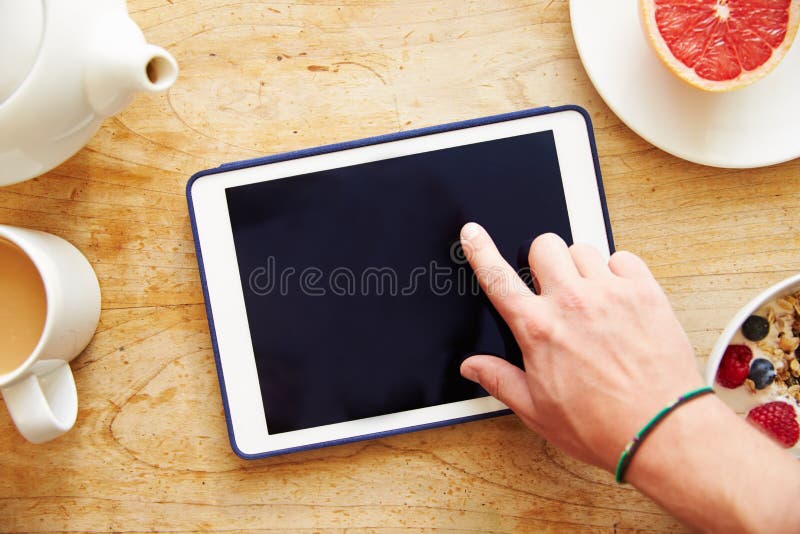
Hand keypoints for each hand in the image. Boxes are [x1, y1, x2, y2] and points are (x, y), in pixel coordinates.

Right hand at [459, 222, 704, 470]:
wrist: (660, 431)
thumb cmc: (601, 426)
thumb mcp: (536, 410)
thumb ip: (500, 379)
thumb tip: (472, 366)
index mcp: (538, 329)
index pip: (498, 277)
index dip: (480, 251)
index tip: (473, 233)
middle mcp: (571, 302)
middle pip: (544, 246)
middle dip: (541, 260)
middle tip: (552, 285)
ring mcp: (610, 293)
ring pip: (582, 248)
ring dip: (580, 267)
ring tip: (590, 297)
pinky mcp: (645, 292)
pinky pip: (623, 258)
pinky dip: (618, 272)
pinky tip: (619, 298)